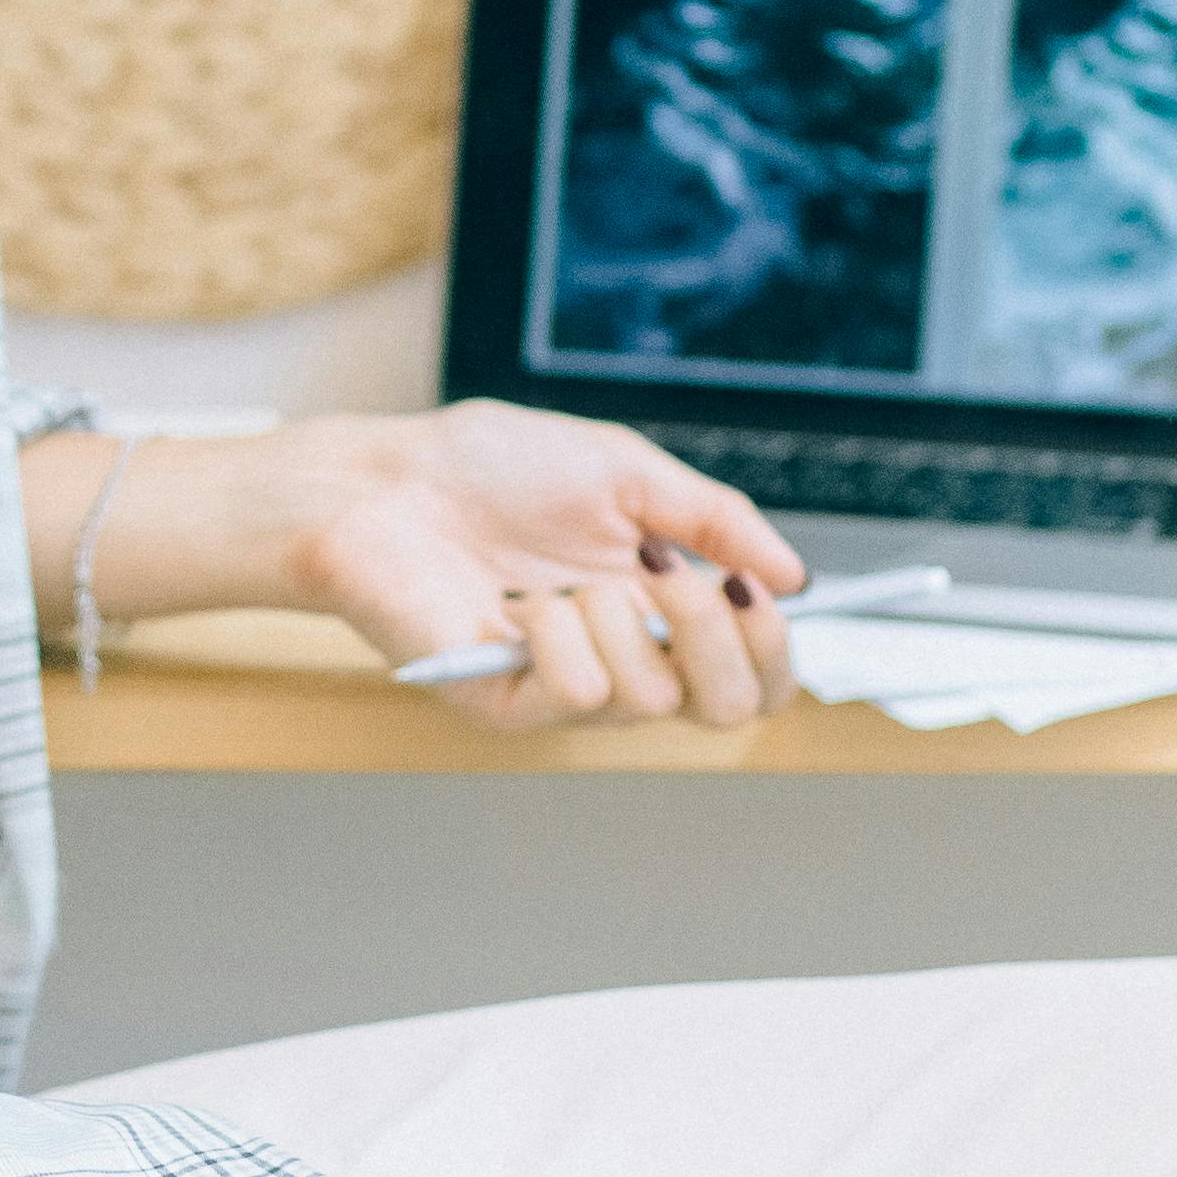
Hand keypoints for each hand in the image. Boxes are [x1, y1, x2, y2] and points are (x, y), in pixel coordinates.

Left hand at [284, 401, 805, 734]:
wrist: (381, 483)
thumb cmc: (485, 469)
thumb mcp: (622, 469)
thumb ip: (715, 517)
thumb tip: (795, 574)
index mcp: (657, 607)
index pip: (753, 670)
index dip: (774, 645)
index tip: (752, 586)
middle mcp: (622, 655)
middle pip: (728, 707)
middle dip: (720, 639)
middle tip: (671, 580)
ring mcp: (565, 685)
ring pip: (652, 698)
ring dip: (621, 620)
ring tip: (564, 580)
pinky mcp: (510, 704)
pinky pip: (579, 693)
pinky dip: (560, 636)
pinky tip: (517, 607)